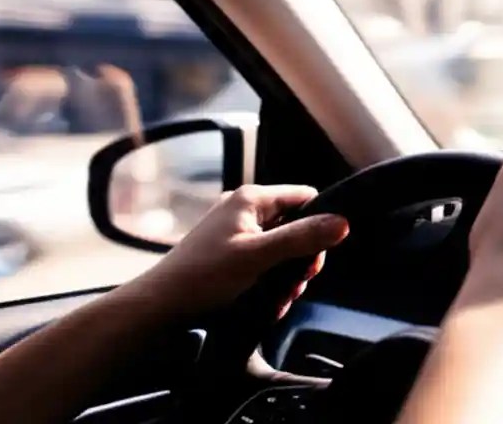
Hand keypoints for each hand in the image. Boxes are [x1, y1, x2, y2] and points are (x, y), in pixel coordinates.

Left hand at [120, 184, 348, 319]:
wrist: (160, 306)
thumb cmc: (202, 277)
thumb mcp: (258, 256)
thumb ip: (301, 238)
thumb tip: (342, 223)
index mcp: (251, 198)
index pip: (306, 197)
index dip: (318, 224)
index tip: (314, 257)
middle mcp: (244, 209)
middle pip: (297, 225)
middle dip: (301, 258)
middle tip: (293, 284)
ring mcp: (236, 231)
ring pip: (283, 247)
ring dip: (286, 275)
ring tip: (276, 297)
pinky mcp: (231, 253)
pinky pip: (265, 260)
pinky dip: (270, 280)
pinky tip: (265, 300)